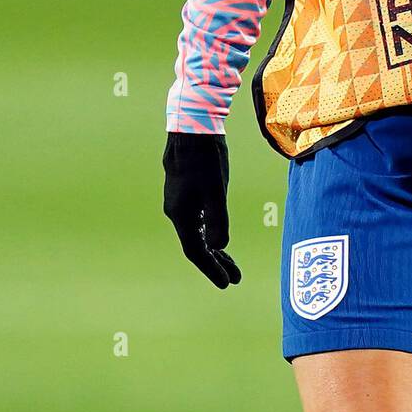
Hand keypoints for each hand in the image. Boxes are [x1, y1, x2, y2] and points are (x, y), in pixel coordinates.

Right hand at [163, 133, 240, 288]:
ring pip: (196, 231)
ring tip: (230, 261)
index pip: (196, 251)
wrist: (192, 128)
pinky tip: (215, 232)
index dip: (212, 269)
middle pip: (196, 244)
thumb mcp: (216, 191)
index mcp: (181, 215)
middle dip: (216, 262)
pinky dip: (208, 231)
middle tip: (235, 277)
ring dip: (213, 247)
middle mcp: (176, 211)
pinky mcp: (185, 189)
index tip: (228, 283)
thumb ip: (217, 220)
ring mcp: (179, 200)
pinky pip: (196, 219)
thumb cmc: (206, 159)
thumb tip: (218, 247)